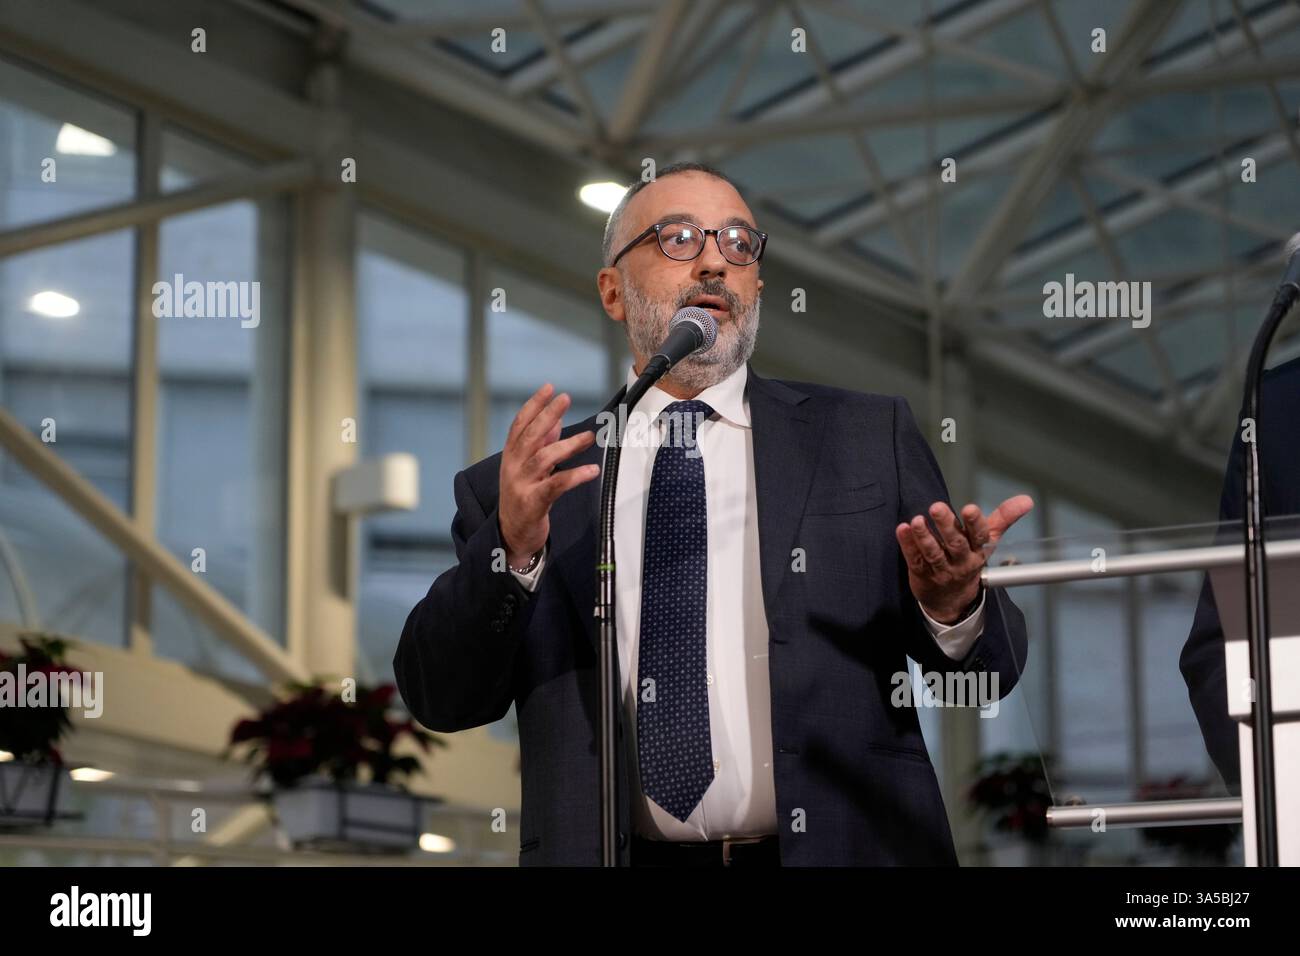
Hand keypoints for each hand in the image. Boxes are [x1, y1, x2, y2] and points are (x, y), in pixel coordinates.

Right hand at [498, 383, 600, 565]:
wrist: (511, 534)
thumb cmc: (523, 497)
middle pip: (530, 436)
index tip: (549, 388)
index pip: (520, 424)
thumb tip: (556, 420)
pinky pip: (556, 486)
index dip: (534, 405)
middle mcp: (513, 467)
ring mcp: (521, 485)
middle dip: (547, 415)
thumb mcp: (528, 468)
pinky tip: (592, 470)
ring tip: (589, 436)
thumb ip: (542, 444)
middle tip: (565, 398)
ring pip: (543, 458)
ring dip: (568, 445)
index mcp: (511, 456)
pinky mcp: (533, 503)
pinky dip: (575, 476)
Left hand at [895, 495, 1033, 623]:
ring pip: (933, 553)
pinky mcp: (922, 574)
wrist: (952, 601)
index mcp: (978, 551)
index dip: (975, 523)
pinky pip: (915, 559)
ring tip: (916, 521)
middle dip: (946, 525)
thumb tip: (1026, 500)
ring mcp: (941, 569)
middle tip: (936, 507)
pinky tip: (902, 529)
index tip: (970, 508)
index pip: (980, 536)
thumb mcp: (988, 541)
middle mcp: (961, 561)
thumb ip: (1004, 517)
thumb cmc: (969, 560)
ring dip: (924, 536)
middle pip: (955, 544)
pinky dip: (908, 545)